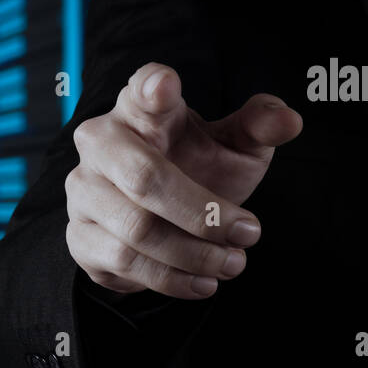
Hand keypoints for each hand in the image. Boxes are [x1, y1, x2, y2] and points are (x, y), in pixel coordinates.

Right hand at [65, 62, 303, 298]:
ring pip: (136, 230)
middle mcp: (100, 144)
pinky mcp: (78, 236)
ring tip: (234, 263)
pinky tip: (202, 282)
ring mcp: (83, 191)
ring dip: (195, 255)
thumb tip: (289, 121)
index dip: (151, 87)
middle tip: (250, 233)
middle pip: (144, 178)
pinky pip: (122, 263)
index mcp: (140, 109)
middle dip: (204, 214)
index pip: (141, 90)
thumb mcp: (234, 146)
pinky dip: (171, 279)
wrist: (159, 217)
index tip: (165, 86)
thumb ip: (259, 128)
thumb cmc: (196, 167)